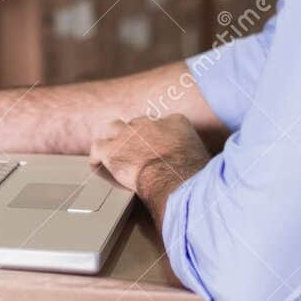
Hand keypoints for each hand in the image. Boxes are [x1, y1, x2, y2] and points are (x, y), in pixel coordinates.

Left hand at [88, 114, 209, 197]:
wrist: (175, 179)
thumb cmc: (192, 174)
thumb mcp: (203, 157)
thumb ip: (194, 154)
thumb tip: (197, 165)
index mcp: (174, 121)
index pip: (161, 123)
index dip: (156, 138)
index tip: (156, 149)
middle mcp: (149, 122)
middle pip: (136, 123)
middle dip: (134, 136)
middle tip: (134, 152)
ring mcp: (128, 134)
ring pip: (112, 128)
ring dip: (113, 140)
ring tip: (113, 154)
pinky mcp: (111, 150)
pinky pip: (97, 149)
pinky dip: (97, 159)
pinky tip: (99, 169)